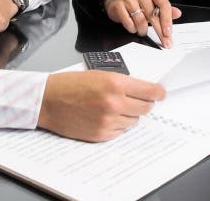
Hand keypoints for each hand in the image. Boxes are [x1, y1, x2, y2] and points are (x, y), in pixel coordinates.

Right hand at [37, 71, 165, 141]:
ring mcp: (108, 121)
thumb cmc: (71, 85)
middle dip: (144, 104)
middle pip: (145, 108)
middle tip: (138, 100)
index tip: (161, 94)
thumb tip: (143, 91)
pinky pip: (120, 131)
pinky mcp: (101, 134)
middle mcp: (114, 103)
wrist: (48, 100)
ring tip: (112, 107)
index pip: (149, 91)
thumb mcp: (100, 75)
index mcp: (115, 83)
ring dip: (129, 115)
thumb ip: (123, 83)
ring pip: (134, 121)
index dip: (158, 93)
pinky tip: (104, 117)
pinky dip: (117, 125)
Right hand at [103, 0, 181, 47]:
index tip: (168, 32)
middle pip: (153, 15)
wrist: (117, 0)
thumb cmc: (137, 3)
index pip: (163, 4)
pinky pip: (129, 23)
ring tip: (143, 30)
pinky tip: (133, 27)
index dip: (167, 20)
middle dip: (160, 32)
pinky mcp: (119, 6)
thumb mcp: (153, 4)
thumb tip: (177, 13)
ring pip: (140, 20)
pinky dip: (132, 29)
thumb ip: (165, 9)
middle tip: (165, 42)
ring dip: (143, 30)